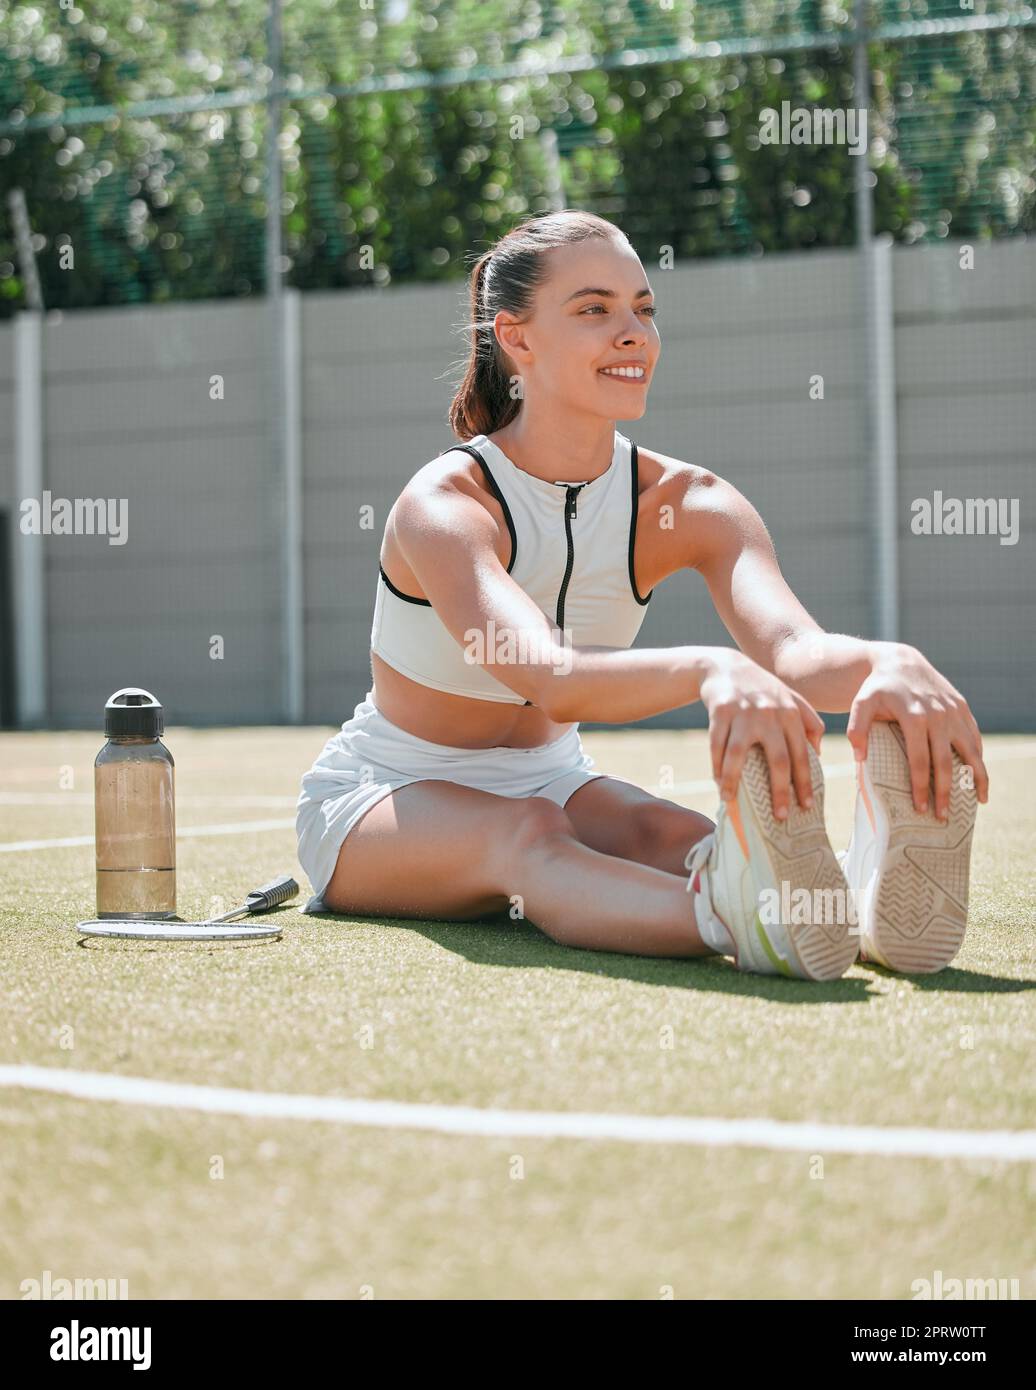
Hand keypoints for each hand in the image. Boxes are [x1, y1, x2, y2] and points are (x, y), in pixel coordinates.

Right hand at [700, 650, 825, 818]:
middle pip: (778, 759)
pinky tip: (717, 781)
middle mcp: (770, 713)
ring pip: (738, 755)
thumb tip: (817, 755)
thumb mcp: (789, 698)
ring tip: (730, 801)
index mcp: (790, 713)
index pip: (801, 754)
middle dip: (780, 791)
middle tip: (780, 816)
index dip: (804, 782)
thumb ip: (808, 722)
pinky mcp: (720, 711)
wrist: (725, 666)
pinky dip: (715, 765)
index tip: (805, 806)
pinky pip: (716, 745)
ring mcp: (743, 712)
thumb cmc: (761, 689)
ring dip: (733, 781)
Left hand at [846, 643, 989, 818]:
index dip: (921, 786)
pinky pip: (975, 738)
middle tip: (942, 815)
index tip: (920, 808)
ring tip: (979, 800)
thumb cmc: (877, 688)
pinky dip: (979, 758)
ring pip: (971, 751)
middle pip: (945, 762)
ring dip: (976, 778)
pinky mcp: (963, 708)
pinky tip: (978, 776)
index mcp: (914, 717)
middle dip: (945, 791)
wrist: (901, 662)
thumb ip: (857, 729)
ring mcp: (954, 712)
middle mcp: (938, 715)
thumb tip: (860, 758)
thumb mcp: (860, 703)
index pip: (919, 760)